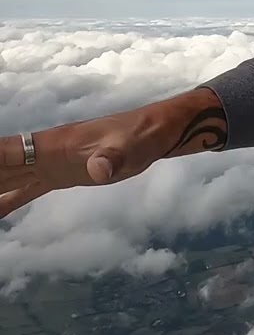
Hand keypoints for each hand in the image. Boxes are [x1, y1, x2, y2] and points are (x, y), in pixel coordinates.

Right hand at [0, 89, 224, 218]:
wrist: (157, 132)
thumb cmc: (144, 137)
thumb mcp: (131, 149)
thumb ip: (111, 159)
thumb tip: (98, 171)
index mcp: (48, 145)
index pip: (1, 153)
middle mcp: (40, 152)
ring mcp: (47, 164)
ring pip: (2, 180)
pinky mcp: (58, 176)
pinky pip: (21, 192)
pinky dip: (2, 202)